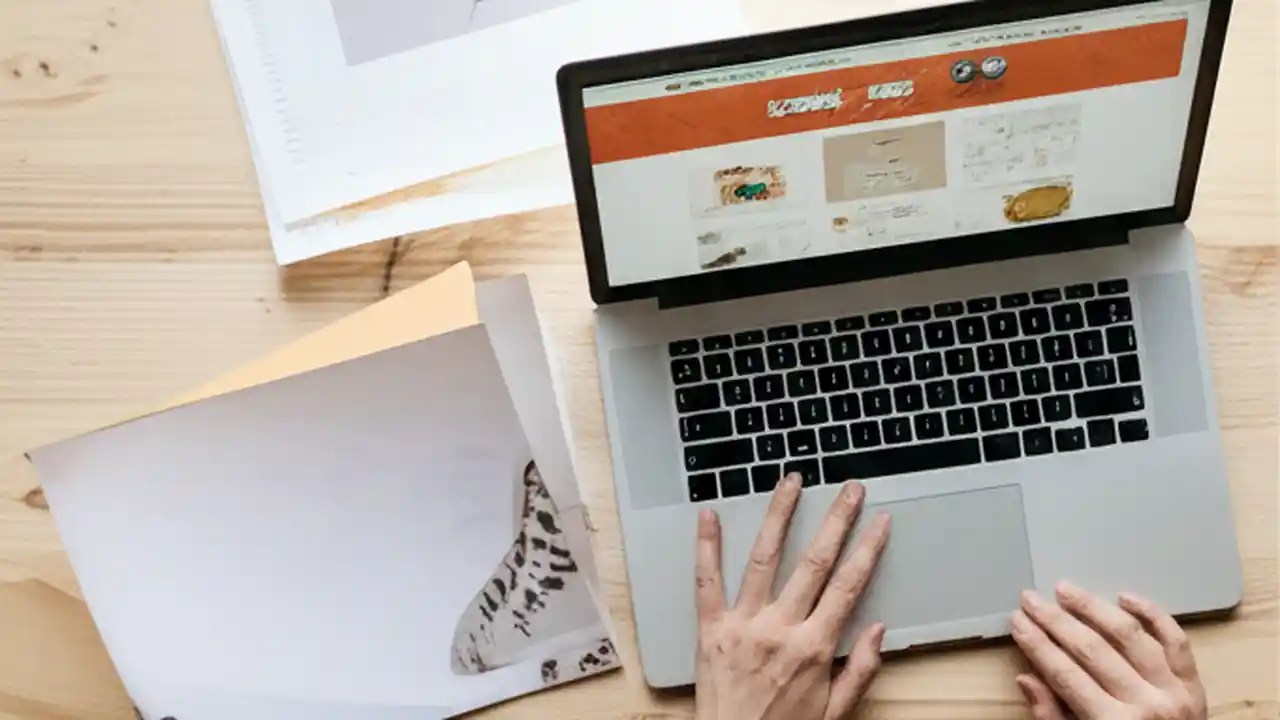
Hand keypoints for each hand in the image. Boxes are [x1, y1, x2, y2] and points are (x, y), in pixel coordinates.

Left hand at [694, 475, 891, 719]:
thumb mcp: (835, 713)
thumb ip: (860, 671)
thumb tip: (878, 629)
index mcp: (814, 648)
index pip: (849, 586)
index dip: (868, 550)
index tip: (880, 522)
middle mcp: (780, 629)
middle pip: (815, 563)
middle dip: (836, 521)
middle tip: (849, 489)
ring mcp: (743, 625)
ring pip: (764, 558)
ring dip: (780, 516)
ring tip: (791, 482)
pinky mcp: (709, 629)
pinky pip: (706, 581)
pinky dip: (706, 546)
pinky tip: (708, 514)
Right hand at [1012, 583, 1207, 719]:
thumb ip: (1053, 718)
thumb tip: (1027, 679)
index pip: (1064, 674)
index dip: (1037, 645)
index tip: (1017, 622)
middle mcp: (1145, 706)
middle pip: (1092, 650)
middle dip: (1055, 621)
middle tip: (1031, 599)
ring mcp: (1174, 692)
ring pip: (1130, 636)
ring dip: (1094, 608)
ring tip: (1067, 590)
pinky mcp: (1194, 684)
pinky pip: (1176, 640)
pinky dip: (1153, 614)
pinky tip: (1126, 597)